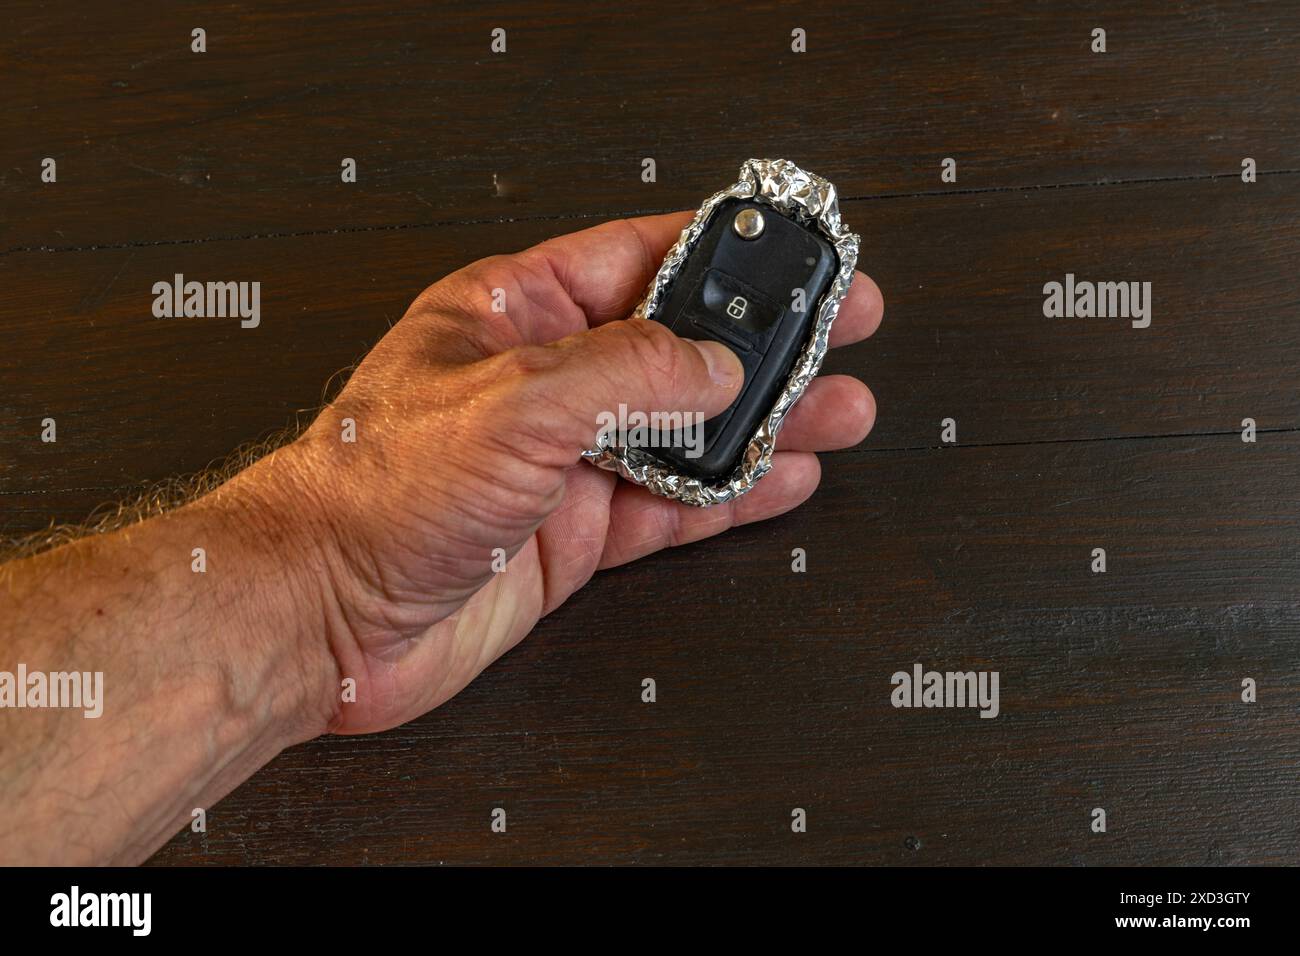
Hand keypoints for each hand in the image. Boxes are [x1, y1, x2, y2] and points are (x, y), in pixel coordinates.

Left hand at [267, 211, 883, 734]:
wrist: (323, 617)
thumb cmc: (370, 491)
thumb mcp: (514, 402)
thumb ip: (627, 372)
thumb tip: (712, 361)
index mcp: (515, 312)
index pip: (637, 258)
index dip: (719, 251)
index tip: (789, 251)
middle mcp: (544, 382)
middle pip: (677, 346)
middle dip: (761, 342)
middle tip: (838, 328)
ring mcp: (563, 460)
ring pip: (686, 430)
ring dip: (765, 421)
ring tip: (838, 408)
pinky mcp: (574, 534)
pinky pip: (672, 505)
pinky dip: (733, 494)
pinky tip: (781, 477)